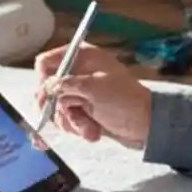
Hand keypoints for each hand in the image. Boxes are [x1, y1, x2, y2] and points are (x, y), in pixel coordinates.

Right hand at [34, 44, 150, 149]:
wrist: (147, 124)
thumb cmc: (126, 100)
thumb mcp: (94, 88)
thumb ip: (67, 85)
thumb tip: (47, 87)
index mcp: (83, 58)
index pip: (47, 62)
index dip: (44, 78)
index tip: (49, 95)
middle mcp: (78, 73)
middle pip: (47, 88)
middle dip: (57, 106)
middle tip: (67, 114)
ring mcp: (79, 92)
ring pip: (56, 107)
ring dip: (71, 121)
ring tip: (89, 128)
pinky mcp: (83, 110)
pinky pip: (66, 119)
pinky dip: (77, 127)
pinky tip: (92, 133)